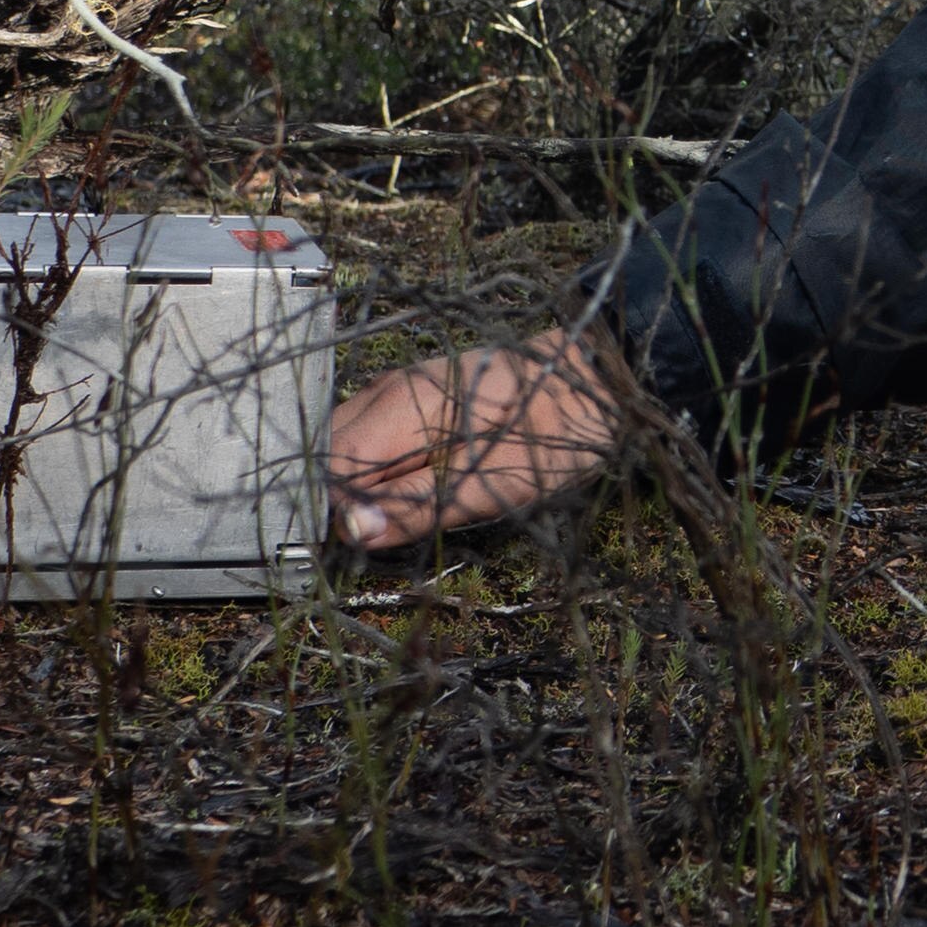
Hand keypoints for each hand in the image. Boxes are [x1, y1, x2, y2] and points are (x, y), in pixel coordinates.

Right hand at [327, 332, 633, 549]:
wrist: (598, 382)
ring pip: (347, 444)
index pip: (329, 462)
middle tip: (387, 533)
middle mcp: (388, 389)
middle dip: (343, 499)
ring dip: (362, 485)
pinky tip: (412, 488)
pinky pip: (373, 436)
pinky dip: (380, 469)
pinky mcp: (415, 398)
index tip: (364, 544)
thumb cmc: (553, 437)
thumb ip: (418, 506)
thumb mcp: (492, 484)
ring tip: (405, 512)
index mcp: (401, 405)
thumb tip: (353, 531)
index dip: (336, 510)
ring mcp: (399, 389)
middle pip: (328, 451)